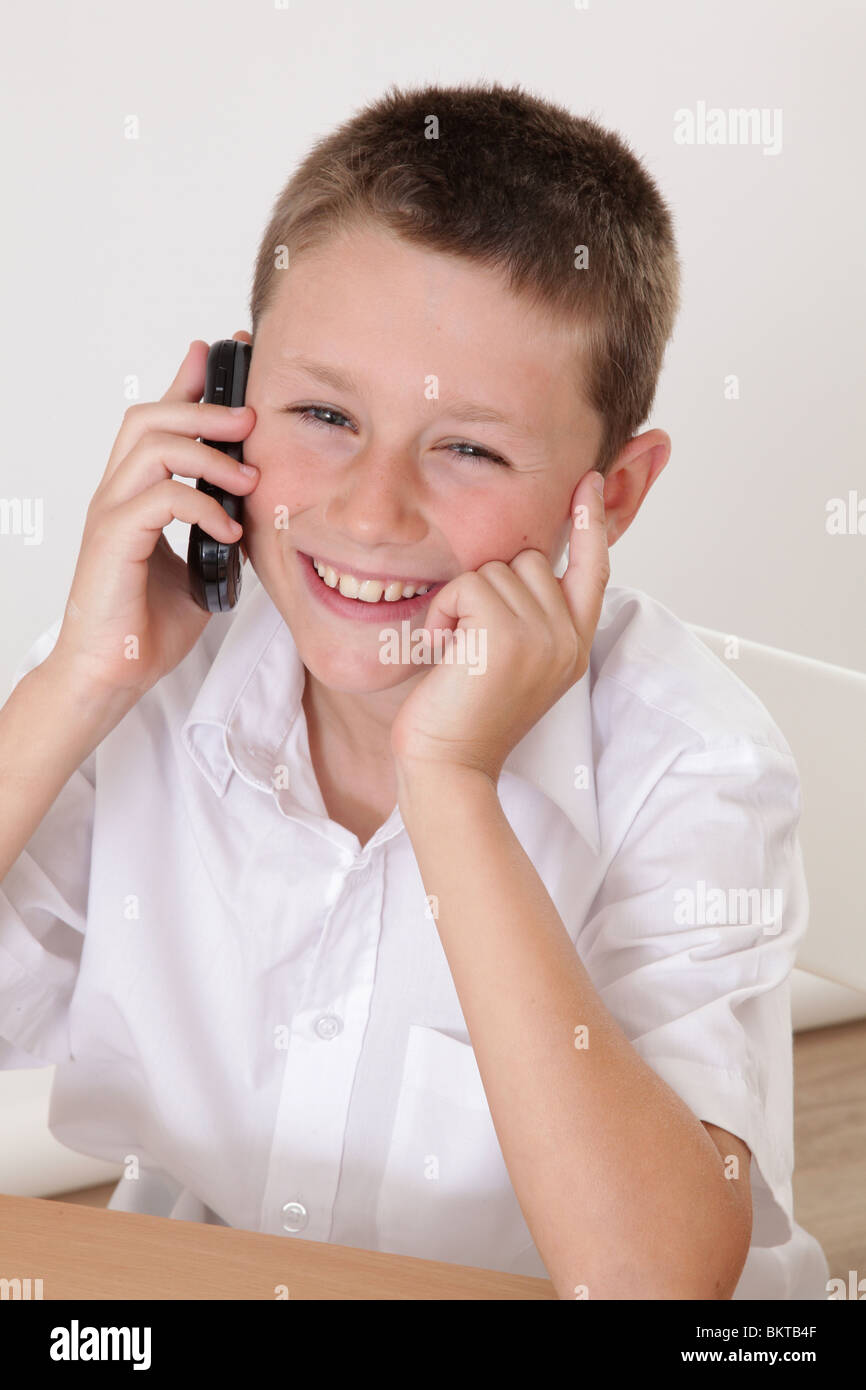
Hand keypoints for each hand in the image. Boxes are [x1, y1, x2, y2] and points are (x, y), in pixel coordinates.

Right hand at [49, 330, 258, 703]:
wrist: (111, 673)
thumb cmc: (148, 624)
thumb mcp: (201, 565)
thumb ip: (220, 531)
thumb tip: (257, 511)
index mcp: (135, 492)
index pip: (159, 420)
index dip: (191, 382)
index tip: (234, 357)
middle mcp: (116, 493)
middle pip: (150, 417)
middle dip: (204, 405)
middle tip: (252, 415)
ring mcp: (110, 514)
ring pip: (152, 446)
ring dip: (208, 452)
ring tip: (249, 474)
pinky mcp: (113, 541)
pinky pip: (159, 500)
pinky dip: (202, 506)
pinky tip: (229, 529)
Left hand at [390, 468, 608, 783]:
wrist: (449, 768)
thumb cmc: (464, 720)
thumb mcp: (509, 663)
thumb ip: (527, 619)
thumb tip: (518, 565)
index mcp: (574, 645)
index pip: (594, 570)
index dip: (591, 524)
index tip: (587, 483)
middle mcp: (569, 638)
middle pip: (530, 559)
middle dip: (489, 588)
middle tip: (469, 642)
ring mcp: (545, 635)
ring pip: (496, 569)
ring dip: (461, 604)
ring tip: (458, 651)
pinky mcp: (509, 634)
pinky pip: (468, 584)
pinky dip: (444, 612)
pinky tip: (444, 650)